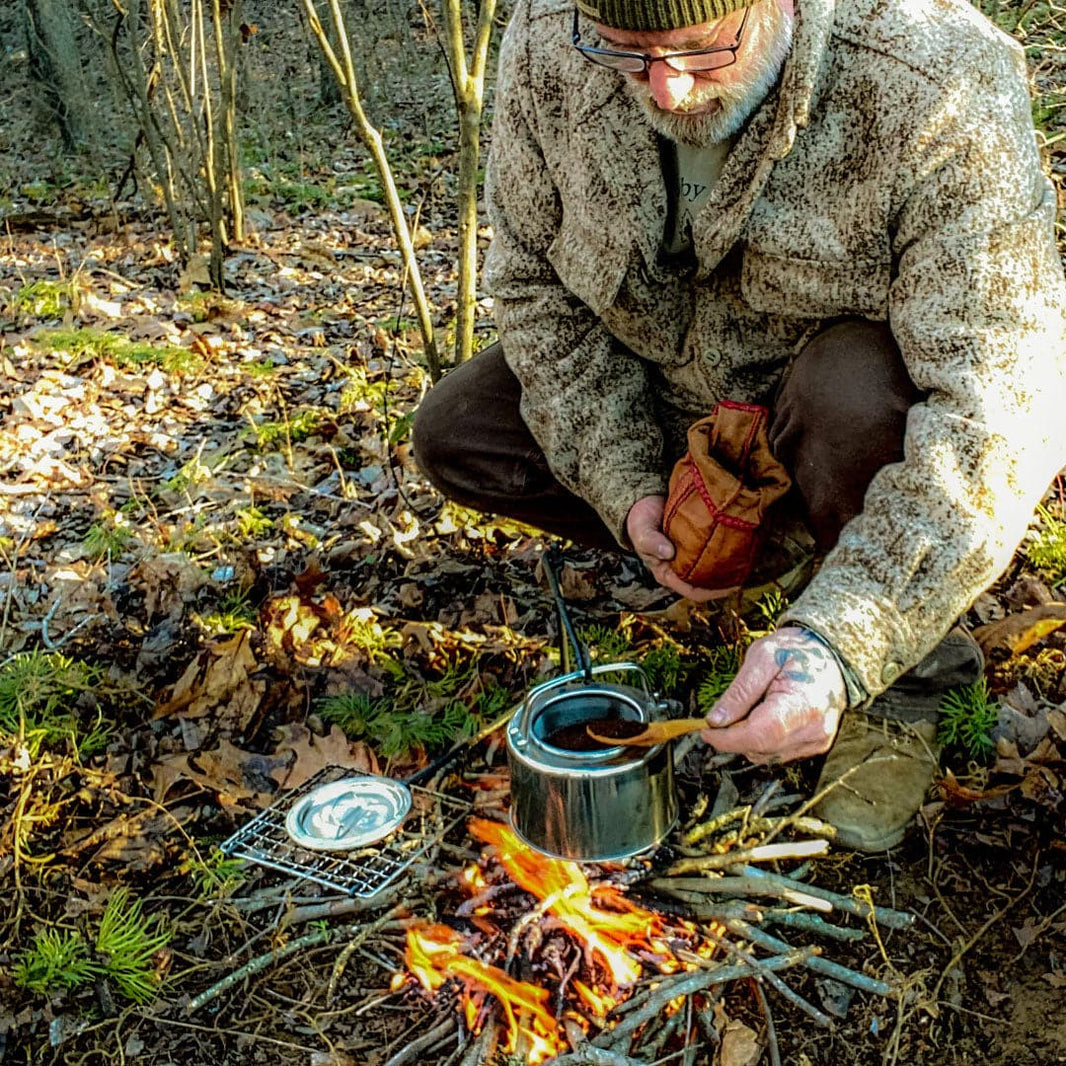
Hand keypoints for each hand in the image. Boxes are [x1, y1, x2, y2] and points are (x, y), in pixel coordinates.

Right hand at [625, 495, 739, 602]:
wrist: (645, 501)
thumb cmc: (641, 520)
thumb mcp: (641, 531)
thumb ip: (651, 541)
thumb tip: (668, 552)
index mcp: (668, 573)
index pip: (693, 592)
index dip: (713, 593)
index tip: (731, 586)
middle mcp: (682, 569)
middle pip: (709, 584)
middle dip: (728, 581)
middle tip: (746, 572)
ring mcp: (691, 557)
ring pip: (715, 569)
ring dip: (731, 567)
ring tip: (748, 559)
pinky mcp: (699, 543)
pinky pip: (716, 551)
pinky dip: (728, 550)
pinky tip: (741, 543)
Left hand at [701, 628, 845, 763]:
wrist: (831, 654)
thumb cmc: (797, 649)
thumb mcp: (762, 657)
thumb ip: (739, 691)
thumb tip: (715, 721)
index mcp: (802, 705)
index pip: (758, 735)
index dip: (726, 738)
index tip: (705, 730)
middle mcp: (814, 730)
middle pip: (760, 748)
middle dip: (733, 736)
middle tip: (724, 714)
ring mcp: (817, 741)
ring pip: (765, 755)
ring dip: (747, 738)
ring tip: (752, 707)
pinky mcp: (815, 745)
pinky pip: (777, 752)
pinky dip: (762, 740)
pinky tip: (764, 716)